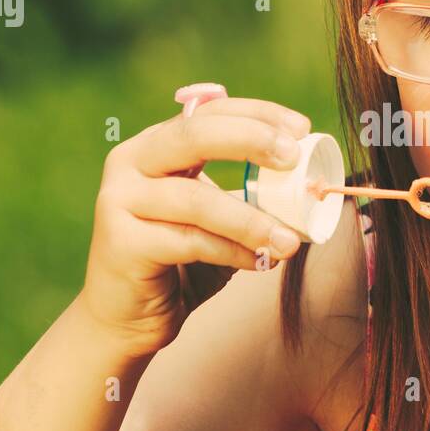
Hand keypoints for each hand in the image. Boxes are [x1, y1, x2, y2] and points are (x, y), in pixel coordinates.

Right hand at [78, 93, 311, 357]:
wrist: (126, 318)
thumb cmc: (180, 263)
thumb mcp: (217, 219)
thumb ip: (248, 195)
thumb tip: (310, 186)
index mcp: (155, 145)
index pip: (209, 112)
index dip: (257, 114)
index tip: (301, 129)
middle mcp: (130, 163)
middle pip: (193, 136)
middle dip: (250, 140)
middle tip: (293, 158)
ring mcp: (119, 201)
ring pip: (197, 201)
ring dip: (251, 221)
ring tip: (289, 241)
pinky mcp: (121, 242)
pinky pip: (190, 242)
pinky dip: (233, 252)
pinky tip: (259, 263)